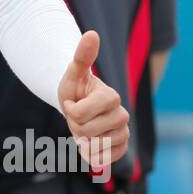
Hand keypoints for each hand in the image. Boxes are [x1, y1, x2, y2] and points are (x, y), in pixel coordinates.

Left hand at [56, 30, 128, 171]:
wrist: (79, 106)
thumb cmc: (75, 89)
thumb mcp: (73, 73)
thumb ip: (82, 56)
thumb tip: (92, 33)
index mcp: (111, 96)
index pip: (79, 113)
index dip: (69, 109)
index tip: (72, 102)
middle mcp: (122, 115)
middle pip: (85, 131)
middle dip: (74, 125)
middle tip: (78, 116)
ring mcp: (123, 132)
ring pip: (93, 146)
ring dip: (81, 140)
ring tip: (84, 128)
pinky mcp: (122, 148)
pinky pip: (104, 160)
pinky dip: (92, 155)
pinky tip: (90, 144)